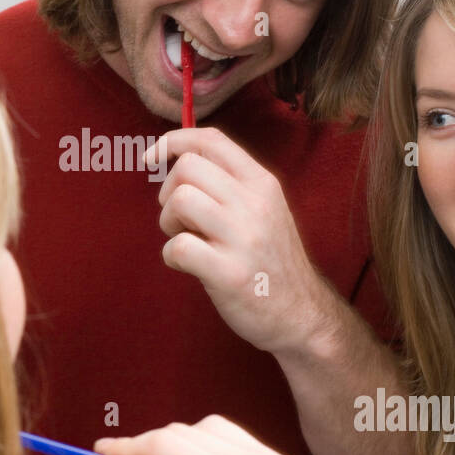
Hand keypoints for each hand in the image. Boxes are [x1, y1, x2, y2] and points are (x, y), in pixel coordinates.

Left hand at [145, 128, 327, 356]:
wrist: (302, 314)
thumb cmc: (271, 261)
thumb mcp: (265, 209)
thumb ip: (230, 185)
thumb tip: (180, 162)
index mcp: (262, 183)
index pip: (211, 140)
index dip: (173, 141)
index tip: (152, 158)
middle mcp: (254, 204)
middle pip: (188, 167)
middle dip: (168, 190)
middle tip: (180, 219)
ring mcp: (243, 238)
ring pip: (180, 200)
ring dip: (168, 222)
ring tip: (186, 240)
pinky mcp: (229, 273)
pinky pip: (178, 247)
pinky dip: (171, 256)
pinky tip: (187, 266)